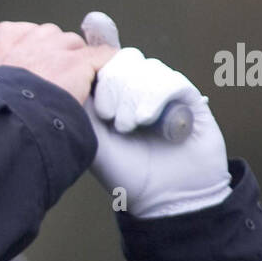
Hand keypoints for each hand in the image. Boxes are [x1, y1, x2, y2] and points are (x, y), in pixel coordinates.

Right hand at [0, 22, 117, 105]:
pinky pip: (103, 55)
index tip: (30, 63)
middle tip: (54, 81)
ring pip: (77, 45)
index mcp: (6, 44)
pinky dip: (105, 64)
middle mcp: (33, 40)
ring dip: (78, 62)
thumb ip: (3, 77)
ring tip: (74, 86)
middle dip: (56, 54)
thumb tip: (13, 86)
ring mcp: (58, 48)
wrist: (14, 119)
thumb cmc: (0, 109)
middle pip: (53, 35)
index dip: (30, 46)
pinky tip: (103, 77)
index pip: (20, 31)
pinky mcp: (80, 61)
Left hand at [82, 39, 231, 218]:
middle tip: (112, 119)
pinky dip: (154, 96)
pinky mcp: (189, 100)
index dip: (99, 72)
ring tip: (129, 125)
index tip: (98, 104)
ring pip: (146, 69)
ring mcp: (165, 93)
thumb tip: (73, 79)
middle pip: (123, 61)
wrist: (167, 199)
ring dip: (133, 94)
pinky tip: (146, 118)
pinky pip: (171, 81)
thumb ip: (83, 111)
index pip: (104, 64)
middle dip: (114, 86)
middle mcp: (140, 91)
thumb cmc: (128, 175)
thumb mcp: (94, 142)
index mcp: (116, 97)